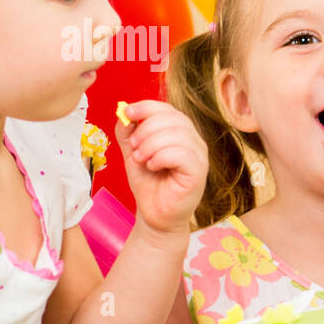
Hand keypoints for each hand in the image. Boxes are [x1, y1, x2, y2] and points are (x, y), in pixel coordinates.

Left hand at [117, 101, 207, 237]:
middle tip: (134, 147)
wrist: (155, 215)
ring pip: (177, 135)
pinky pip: (181, 154)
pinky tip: (153, 167)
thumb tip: (124, 112)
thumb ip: (128, 132)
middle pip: (173, 119)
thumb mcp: (132, 152)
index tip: (128, 113)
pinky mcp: (199, 172)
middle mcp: (194, 141)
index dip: (147, 107)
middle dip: (146, 129)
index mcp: (181, 133)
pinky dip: (161, 157)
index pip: (168, 109)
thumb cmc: (149, 184)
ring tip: (142, 159)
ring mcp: (199, 157)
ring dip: (151, 145)